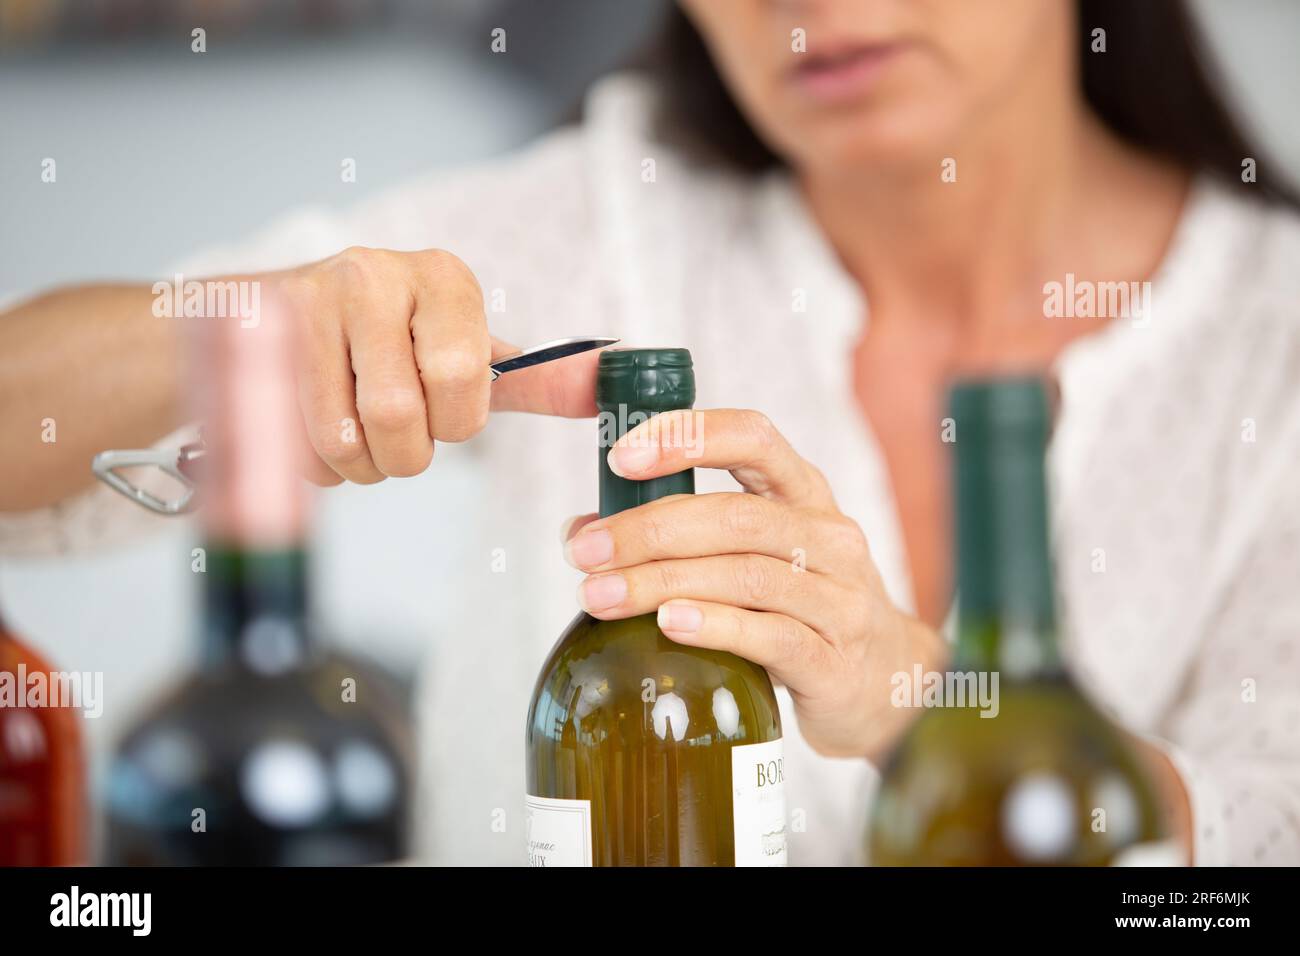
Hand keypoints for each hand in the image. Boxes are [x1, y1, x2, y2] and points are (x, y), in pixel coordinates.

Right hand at [270, 246, 598, 485]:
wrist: (260, 320)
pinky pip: (296, 444)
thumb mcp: (460, 351)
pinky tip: (312, 423)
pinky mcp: (255, 337)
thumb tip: (611, 379)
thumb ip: (534, 377)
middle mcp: (377, 272)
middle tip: (399, 436)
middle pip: (401, 415)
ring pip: (344, 438)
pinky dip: (313, 464)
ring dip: (359, 465)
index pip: (465, 379)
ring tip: (357, 432)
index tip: (443, 410)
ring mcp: (309, 297)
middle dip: (405, 453)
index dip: (455, 421)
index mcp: (444, 278)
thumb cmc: (383, 345)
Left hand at [562, 409, 947, 758]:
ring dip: (661, 582)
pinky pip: (770, 637)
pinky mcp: (834, 660)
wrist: (886, 683)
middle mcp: (829, 536)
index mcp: (804, 494)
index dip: (686, 437)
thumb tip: (582, 532)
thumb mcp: (754, 554)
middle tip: (585, 551)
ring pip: (745, 576)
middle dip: (648, 529)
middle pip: (735, 516)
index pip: (752, 437)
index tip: (620, 457)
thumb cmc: (802, 607)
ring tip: (600, 595)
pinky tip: (668, 624)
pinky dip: (714, 626)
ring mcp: (839, 599)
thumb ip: (681, 536)